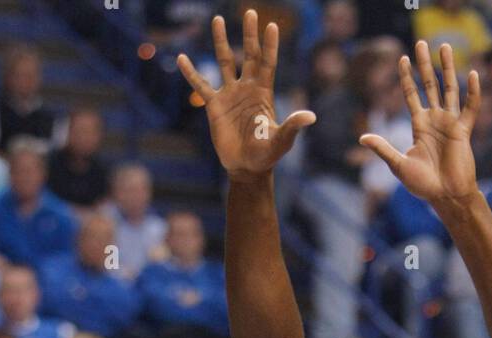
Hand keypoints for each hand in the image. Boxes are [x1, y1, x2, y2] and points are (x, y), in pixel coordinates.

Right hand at [178, 10, 315, 179]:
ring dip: (221, 40)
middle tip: (250, 12)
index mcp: (264, 93)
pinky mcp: (214, 105)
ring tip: (218, 19)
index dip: (270, 46)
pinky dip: (191, 72)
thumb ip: (293, 126)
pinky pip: (200, 84)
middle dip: (250, 34)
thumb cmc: (266, 155)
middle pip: (249, 54)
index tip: (272, 25)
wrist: (246, 168)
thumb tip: (310, 117)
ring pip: (225, 61)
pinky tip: (181, 58)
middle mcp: (247, 88)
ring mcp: (230, 94)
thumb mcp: (281, 141)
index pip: (268, 63)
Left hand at [360, 41, 479, 207]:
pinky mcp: (463, 131)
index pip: (411, 95)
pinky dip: (473, 92)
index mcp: (419, 126)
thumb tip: (361, 138)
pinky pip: (470, 107)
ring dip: (447, 68)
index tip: (401, 58)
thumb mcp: (398, 165)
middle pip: (429, 85)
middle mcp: (435, 120)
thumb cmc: (422, 185)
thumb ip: (383, 149)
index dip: (406, 77)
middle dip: (424, 64)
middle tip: (421, 42)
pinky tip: (473, 74)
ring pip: (449, 88)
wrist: (445, 197)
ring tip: (445, 46)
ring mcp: (450, 123)